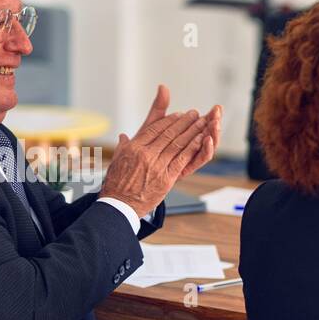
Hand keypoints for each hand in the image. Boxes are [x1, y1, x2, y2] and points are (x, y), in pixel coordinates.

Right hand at [102, 86, 222, 216]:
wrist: (120, 205)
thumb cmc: (117, 184)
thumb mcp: (117, 161)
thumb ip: (123, 146)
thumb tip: (124, 136)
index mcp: (134, 147)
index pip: (155, 129)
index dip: (169, 120)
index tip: (179, 114)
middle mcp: (145, 154)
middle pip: (169, 134)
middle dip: (184, 122)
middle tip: (194, 114)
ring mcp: (157, 166)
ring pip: (178, 144)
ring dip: (192, 131)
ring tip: (202, 122)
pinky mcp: (166, 178)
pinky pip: (182, 159)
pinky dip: (193, 148)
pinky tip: (202, 140)